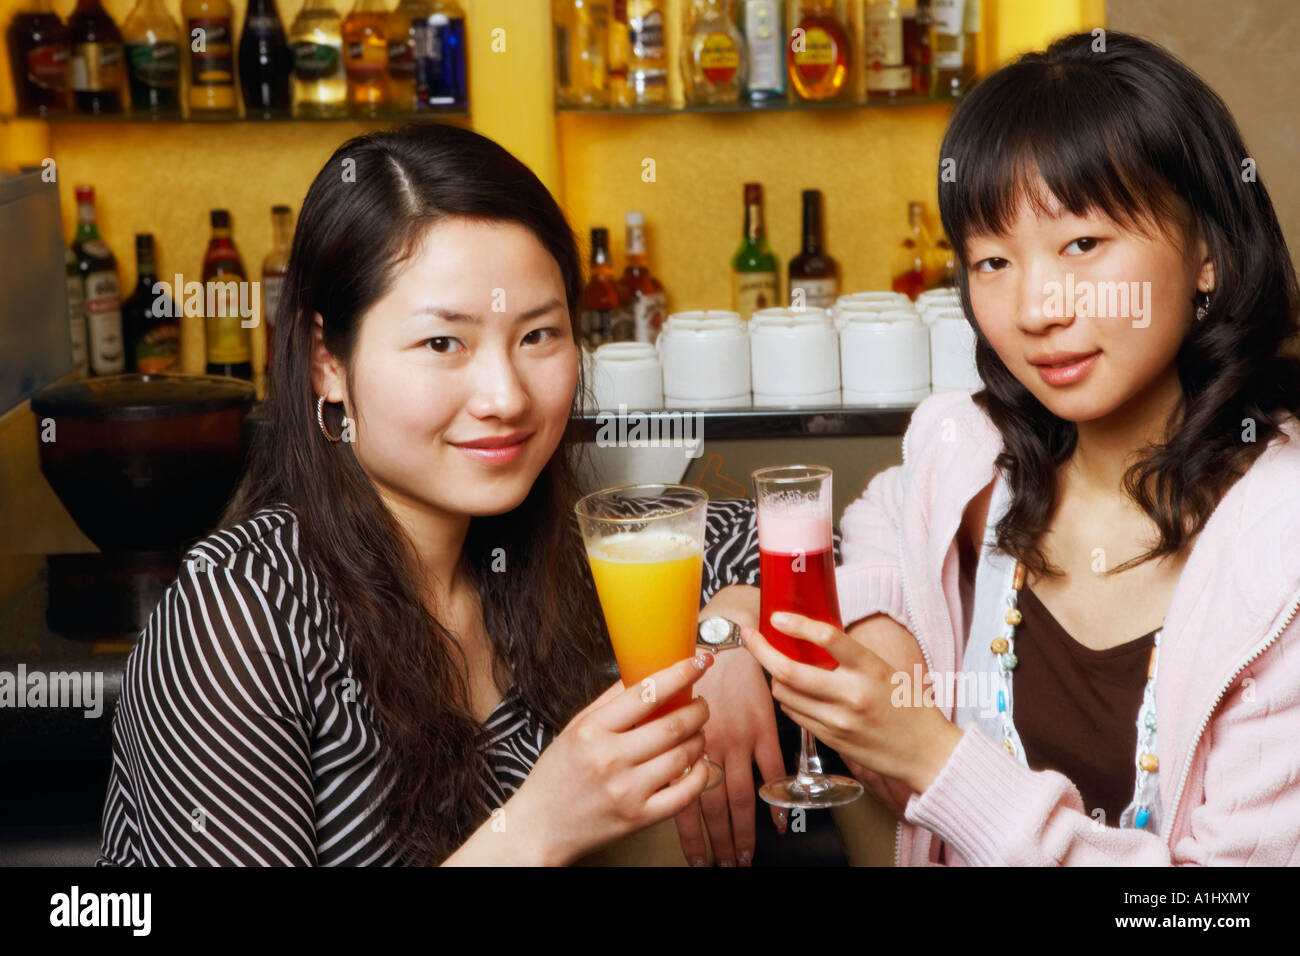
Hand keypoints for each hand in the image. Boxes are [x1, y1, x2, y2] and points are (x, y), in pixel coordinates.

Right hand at [511, 653, 714, 864]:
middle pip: (672, 726)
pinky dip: (701, 775)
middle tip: (701, 704)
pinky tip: (699, 763)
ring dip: (699, 739)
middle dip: (697, 710)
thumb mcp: (574, 728)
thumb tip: (645, 674)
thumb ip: (609, 702)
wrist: (541, 826)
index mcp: (591, 730)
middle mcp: (610, 759)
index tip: (699, 662)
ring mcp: (626, 791)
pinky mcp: (639, 818)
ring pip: (683, 756)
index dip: (679, 674)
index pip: (646, 693)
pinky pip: (685, 794)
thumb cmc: (557, 775)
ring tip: (696, 733)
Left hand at [674, 647, 785, 866]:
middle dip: (717, 841)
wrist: (727, 637)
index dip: (688, 834)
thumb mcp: (663, 700)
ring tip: (742, 857)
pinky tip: (777, 822)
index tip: (694, 858)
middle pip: (711, 806)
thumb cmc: (689, 668)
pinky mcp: (763, 728)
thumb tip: (644, 762)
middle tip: (721, 865)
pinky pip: (771, 771)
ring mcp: (737, 738)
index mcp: (678, 741)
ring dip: (743, 831)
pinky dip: (776, 799)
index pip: (677, 798)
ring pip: (741, 796)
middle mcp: (707, 744)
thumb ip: (654, 733)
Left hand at [740, 612, 964, 795]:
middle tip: (749, 636)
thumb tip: (811, 637)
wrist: (925, 753)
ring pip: (784, 693)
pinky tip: (794, 690)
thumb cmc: (907, 704)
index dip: (797, 624)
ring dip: (774, 676)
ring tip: (778, 665)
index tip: (777, 616)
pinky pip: (794, 714)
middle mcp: (852, 695)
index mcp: (871, 669)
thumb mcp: (884, 670)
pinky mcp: (831, 740)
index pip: (828, 639)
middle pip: (789, 671)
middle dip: (761, 650)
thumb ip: (850, 657)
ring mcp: (838, 721)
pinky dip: (787, 697)